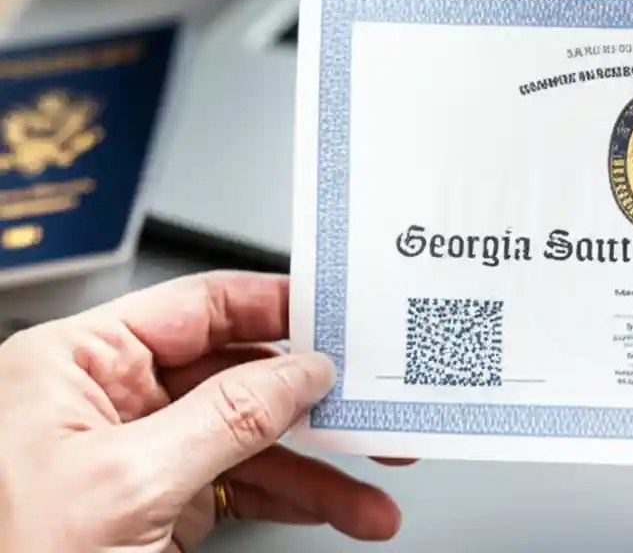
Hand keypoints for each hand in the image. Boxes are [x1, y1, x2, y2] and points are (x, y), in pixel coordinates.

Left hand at [0, 271, 408, 551]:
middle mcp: (107, 401)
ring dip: (319, 468)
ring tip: (369, 493)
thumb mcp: (129, 483)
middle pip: (240, 376)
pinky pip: (246, 484)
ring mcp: (138, 454)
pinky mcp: (160, 505)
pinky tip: (337, 509)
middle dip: (315, 404)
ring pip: (253, 439)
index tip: (341, 317)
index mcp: (76, 364)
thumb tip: (300, 372)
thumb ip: (225, 416)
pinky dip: (298, 499)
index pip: (198, 308)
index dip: (277, 307)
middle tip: (373, 408)